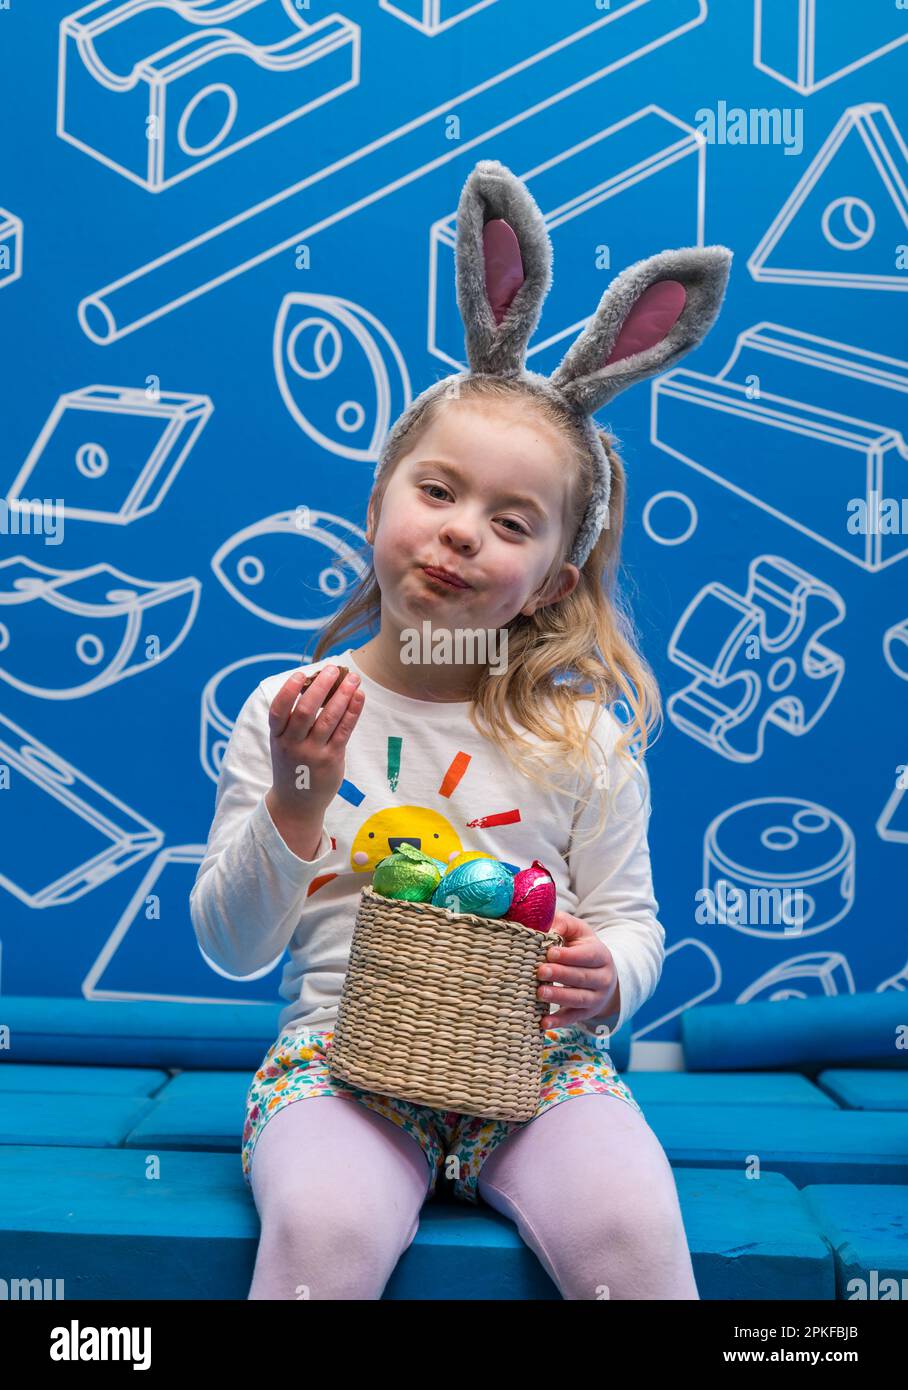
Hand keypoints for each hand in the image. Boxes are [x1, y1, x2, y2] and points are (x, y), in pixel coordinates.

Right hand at [268, 665, 363, 816]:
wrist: (297, 803)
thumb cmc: (293, 764)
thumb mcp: (284, 743)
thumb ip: (295, 720)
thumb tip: (318, 684)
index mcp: (277, 737)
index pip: (278, 710)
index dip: (288, 691)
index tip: (301, 674)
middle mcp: (292, 744)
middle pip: (306, 711)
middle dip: (321, 687)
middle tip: (333, 669)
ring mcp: (312, 753)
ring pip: (329, 719)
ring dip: (342, 695)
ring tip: (352, 678)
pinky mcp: (331, 760)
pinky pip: (344, 731)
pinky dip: (352, 711)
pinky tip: (359, 696)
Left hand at [536, 911, 619, 1029]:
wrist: (600, 973)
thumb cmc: (581, 947)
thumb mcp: (578, 931)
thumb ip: (563, 923)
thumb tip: (547, 928)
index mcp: (601, 955)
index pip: (587, 956)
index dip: (569, 955)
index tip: (550, 953)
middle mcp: (603, 978)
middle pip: (582, 978)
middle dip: (561, 975)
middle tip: (540, 971)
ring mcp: (596, 998)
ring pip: (578, 999)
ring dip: (559, 997)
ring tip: (539, 993)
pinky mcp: (586, 1013)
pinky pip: (573, 1018)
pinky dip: (558, 1022)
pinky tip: (543, 1023)